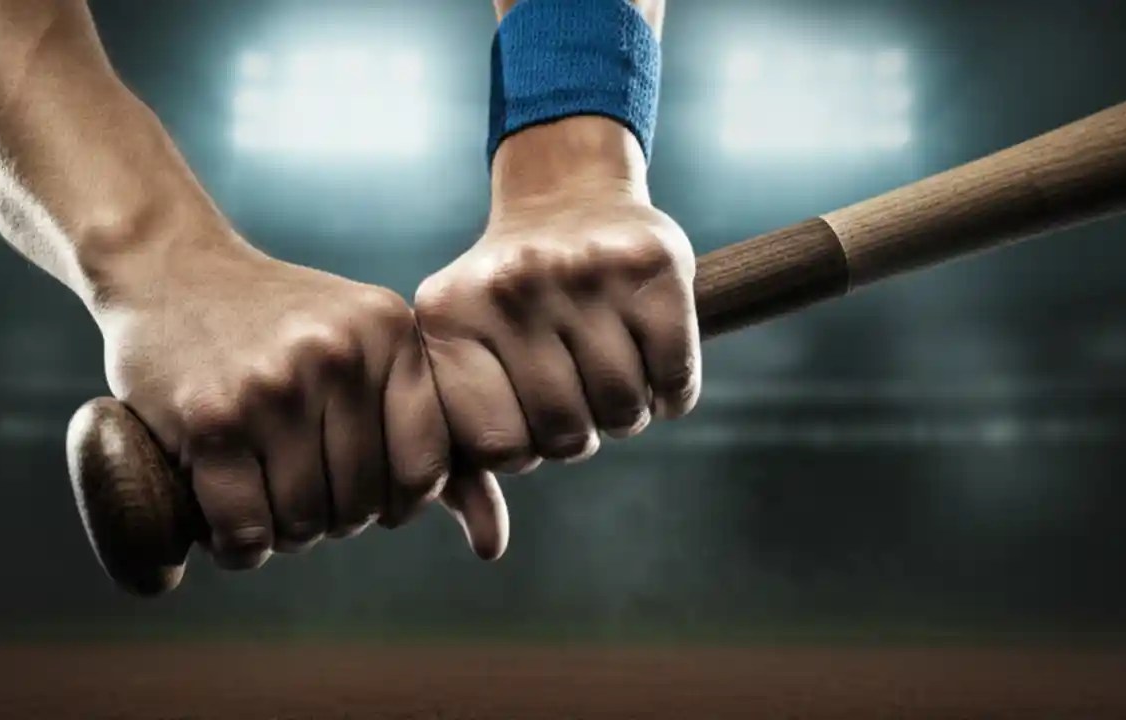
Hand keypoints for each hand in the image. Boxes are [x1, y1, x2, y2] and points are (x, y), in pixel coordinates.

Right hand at [90, 227, 505, 569]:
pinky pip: (246, 530)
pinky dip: (239, 546)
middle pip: (364, 503)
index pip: (425, 472)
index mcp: (393, 335)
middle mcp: (341, 356)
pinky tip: (230, 520)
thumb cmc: (286, 327)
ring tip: (268, 496)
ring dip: (286, 533)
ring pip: (307, 523)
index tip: (364, 483)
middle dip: (335, 516)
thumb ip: (440, 441)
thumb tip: (492, 544)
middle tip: (304, 487)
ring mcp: (275, 385)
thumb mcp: (371, 355)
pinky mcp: (211, 418)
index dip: (395, 498)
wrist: (172, 269)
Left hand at [414, 117, 700, 472]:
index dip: (522, 448)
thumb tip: (490, 548)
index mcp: (449, 317)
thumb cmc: (506, 311)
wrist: (565, 199)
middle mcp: (512, 287)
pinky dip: (670, 395)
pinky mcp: (654, 264)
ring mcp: (583, 271)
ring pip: (623, 413)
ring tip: (607, 376)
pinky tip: (649, 360)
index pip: (498, 448)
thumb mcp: (465, 368)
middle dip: (575, 434)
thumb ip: (467, 462)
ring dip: (624, 414)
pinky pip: (676, 383)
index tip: (522, 416)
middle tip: (572, 396)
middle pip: (564, 436)